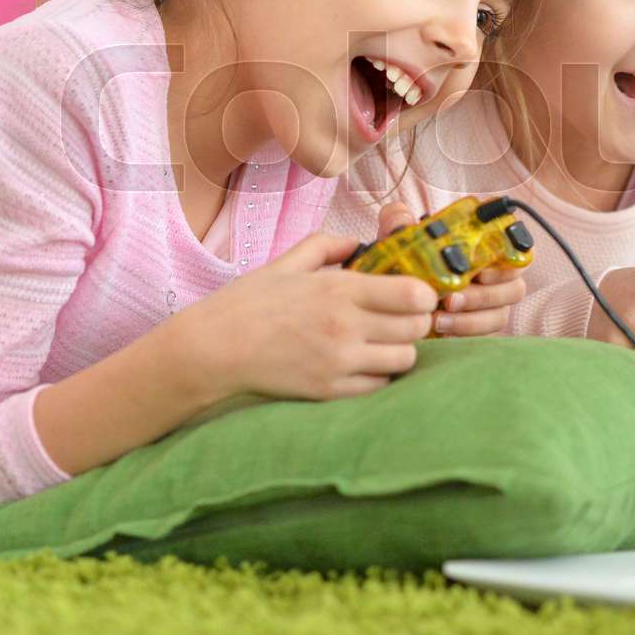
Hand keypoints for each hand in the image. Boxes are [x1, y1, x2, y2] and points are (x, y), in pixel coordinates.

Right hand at [168, 230, 436, 403]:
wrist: (211, 350)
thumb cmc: (247, 303)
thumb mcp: (287, 263)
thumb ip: (327, 245)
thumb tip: (359, 243)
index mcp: (339, 290)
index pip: (414, 294)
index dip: (424, 294)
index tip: (415, 293)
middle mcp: (345, 326)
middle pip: (417, 328)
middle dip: (417, 321)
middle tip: (402, 318)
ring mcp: (339, 362)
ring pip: (404, 359)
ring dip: (400, 349)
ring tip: (383, 342)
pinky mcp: (330, 391)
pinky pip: (379, 385)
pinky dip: (379, 374)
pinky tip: (363, 363)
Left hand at [373, 202, 526, 336]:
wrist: (397, 297)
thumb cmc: (409, 263)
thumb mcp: (400, 241)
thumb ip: (399, 221)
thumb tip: (401, 215)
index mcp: (487, 251)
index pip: (517, 252)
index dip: (507, 262)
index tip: (481, 271)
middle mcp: (498, 278)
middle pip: (515, 288)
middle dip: (484, 296)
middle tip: (452, 299)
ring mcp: (492, 306)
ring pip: (500, 315)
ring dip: (471, 319)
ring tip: (440, 318)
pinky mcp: (480, 329)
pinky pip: (485, 335)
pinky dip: (464, 333)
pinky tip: (441, 331)